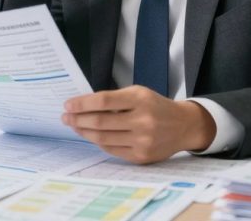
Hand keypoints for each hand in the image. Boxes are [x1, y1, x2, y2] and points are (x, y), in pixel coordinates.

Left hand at [61, 86, 215, 163]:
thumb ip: (114, 99)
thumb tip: (82, 106)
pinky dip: (98, 142)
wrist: (184, 126)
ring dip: (84, 132)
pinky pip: (112, 150)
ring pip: (103, 138)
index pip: (103, 100)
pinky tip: (91, 135)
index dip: (82, 103)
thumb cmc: (156, 106)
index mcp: (140, 99)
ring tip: (74, 126)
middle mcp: (143, 120)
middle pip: (100, 122)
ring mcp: (143, 141)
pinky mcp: (142, 156)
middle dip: (78, 119)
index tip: (68, 104)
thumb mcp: (139, 93)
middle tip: (65, 117)